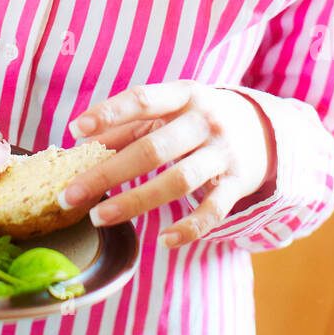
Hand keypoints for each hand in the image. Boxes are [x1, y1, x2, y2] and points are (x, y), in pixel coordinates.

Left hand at [58, 82, 276, 247]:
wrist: (263, 130)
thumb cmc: (198, 118)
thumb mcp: (169, 110)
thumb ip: (127, 125)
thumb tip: (80, 142)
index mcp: (184, 94)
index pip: (143, 99)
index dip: (109, 113)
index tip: (75, 129)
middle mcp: (205, 121)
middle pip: (152, 149)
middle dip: (107, 173)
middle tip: (70, 195)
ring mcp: (223, 154)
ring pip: (178, 181)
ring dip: (136, 201)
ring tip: (99, 217)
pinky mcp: (238, 184)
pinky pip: (213, 211)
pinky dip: (189, 228)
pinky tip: (163, 240)